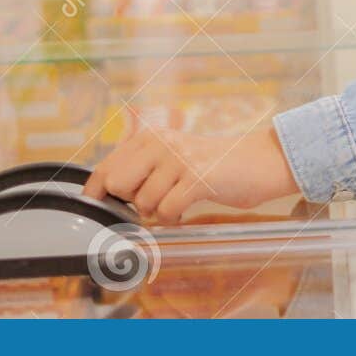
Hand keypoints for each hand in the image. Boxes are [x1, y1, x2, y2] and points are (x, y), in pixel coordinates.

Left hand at [83, 125, 299, 224]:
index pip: (106, 168)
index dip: (96, 193)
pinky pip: (168, 211)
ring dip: (160, 211)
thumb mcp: (173, 158)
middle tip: (156, 200)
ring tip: (180, 200)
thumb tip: (105, 194)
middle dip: (132, 201)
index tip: (96, 208)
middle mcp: (162, 143)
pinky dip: (175, 217)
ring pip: (144, 202)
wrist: (260, 161)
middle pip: (118, 185)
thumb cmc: (214, 165)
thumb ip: (141, 169)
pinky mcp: (198, 178)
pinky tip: (187, 208)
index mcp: (151, 137)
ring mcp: (180, 160)